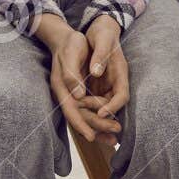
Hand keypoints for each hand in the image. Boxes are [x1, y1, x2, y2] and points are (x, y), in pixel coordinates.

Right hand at [38, 16, 117, 143]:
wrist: (68, 39)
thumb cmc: (70, 46)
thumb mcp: (71, 57)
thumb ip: (72, 77)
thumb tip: (78, 96)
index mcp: (62, 89)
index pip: (71, 111)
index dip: (81, 125)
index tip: (91, 137)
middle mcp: (69, 96)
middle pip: (83, 117)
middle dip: (98, 128)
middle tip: (115, 136)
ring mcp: (76, 95)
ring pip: (89, 116)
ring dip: (101, 127)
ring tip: (116, 139)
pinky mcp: (84, 93)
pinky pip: (93, 109)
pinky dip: (102, 118)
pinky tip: (112, 125)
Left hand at [81, 15, 129, 146]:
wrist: (100, 28)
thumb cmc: (102, 33)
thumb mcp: (102, 40)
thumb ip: (100, 56)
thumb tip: (95, 72)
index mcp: (121, 73)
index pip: (121, 96)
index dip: (113, 107)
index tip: (101, 114)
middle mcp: (115, 82)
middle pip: (111, 106)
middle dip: (101, 118)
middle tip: (88, 123)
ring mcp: (106, 86)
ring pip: (101, 107)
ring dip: (92, 117)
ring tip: (81, 122)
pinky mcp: (96, 87)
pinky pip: (92, 102)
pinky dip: (85, 110)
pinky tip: (75, 114)